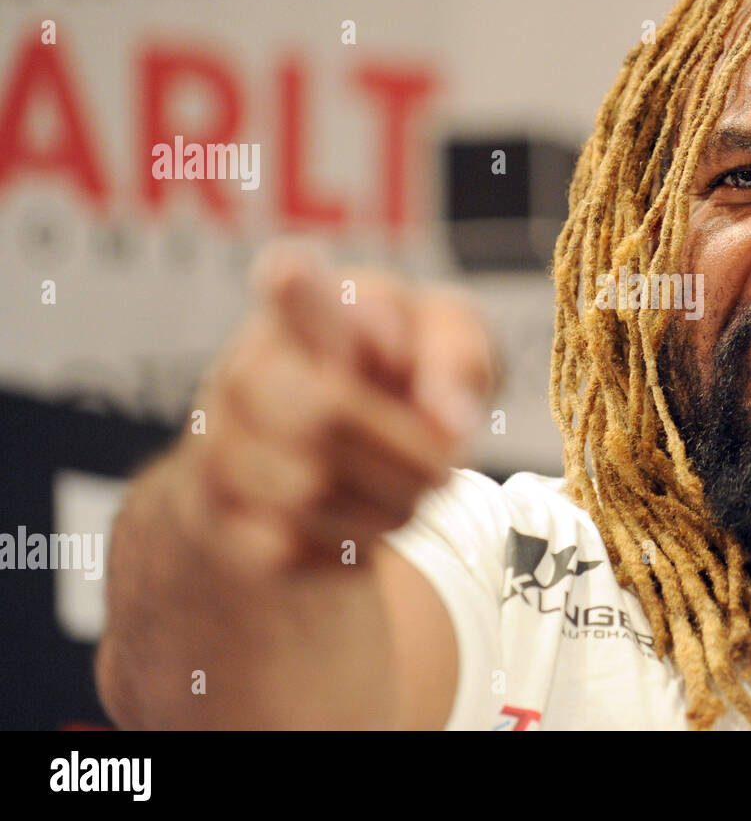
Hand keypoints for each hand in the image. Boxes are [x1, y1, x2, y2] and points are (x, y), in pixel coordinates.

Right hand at [173, 244, 495, 579]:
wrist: (326, 461)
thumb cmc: (400, 379)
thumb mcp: (447, 343)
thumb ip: (456, 359)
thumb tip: (449, 421)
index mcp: (312, 307)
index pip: (293, 288)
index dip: (294, 286)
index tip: (290, 273)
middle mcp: (249, 368)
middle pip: (324, 413)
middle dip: (405, 450)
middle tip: (443, 462)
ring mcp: (222, 444)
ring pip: (309, 491)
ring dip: (386, 503)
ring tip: (407, 490)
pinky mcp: (219, 520)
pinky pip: (287, 550)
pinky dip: (347, 547)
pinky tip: (361, 523)